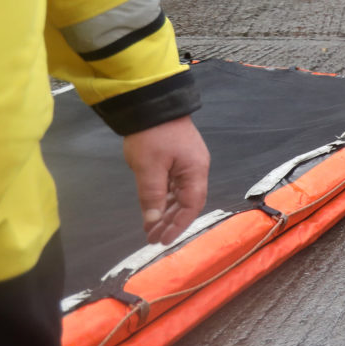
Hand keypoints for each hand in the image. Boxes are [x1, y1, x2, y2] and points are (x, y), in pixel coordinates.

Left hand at [122, 115, 210, 244]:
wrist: (151, 104)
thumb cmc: (152, 136)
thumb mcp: (148, 168)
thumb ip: (151, 196)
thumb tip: (152, 221)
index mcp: (195, 172)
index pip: (191, 206)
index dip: (178, 225)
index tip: (163, 241)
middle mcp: (196, 169)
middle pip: (187, 202)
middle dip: (170, 222)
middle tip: (152, 239)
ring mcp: (187, 163)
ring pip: (179, 194)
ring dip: (165, 212)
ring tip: (150, 228)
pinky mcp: (178, 158)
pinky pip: (174, 185)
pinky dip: (164, 199)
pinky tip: (154, 208)